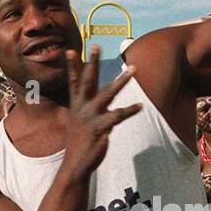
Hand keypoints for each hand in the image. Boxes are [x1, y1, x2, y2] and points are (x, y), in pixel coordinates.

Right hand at [62, 46, 138, 177]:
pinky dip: (130, 110)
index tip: (70, 50)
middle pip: (88, 80)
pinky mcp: (101, 128)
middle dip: (93, 62)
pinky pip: (118, 115)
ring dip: (122, 80)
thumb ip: (86, 112)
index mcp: (76, 106)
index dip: (72, 66)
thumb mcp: (78, 124)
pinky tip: (139, 106)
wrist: (75, 165)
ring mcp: (91, 117)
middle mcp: (82, 108)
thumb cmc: (79, 145)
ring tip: (134, 68)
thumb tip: (96, 105)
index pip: (73, 82)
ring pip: (108, 93)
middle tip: (96, 45)